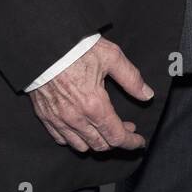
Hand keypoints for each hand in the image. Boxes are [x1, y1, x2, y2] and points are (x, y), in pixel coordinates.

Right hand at [29, 36, 154, 152]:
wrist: (44, 45)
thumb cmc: (77, 48)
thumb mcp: (111, 57)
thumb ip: (131, 78)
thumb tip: (147, 95)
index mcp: (94, 105)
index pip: (116, 136)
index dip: (131, 142)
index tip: (139, 141)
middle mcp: (76, 118)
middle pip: (100, 145)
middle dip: (116, 141)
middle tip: (127, 128)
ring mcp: (58, 119)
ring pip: (80, 146)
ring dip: (96, 143)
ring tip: (105, 129)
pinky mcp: (45, 116)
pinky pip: (61, 139)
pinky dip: (74, 139)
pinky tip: (82, 129)